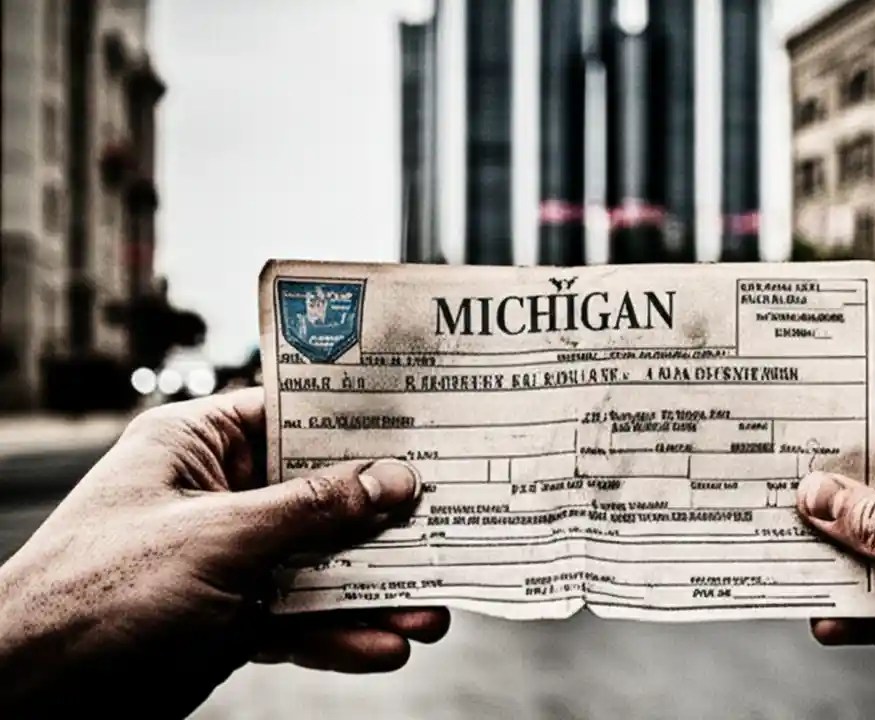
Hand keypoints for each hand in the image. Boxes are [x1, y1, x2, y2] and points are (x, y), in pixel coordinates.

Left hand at [0, 388, 448, 717]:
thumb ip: (311, 510)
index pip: (294, 414)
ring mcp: (225, 562)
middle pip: (322, 497)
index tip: (428, 428)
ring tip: (433, 611)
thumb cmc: (97, 594)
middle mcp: (217, 497)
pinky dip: (341, 634)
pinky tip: (384, 647)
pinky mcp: (229, 621)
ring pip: (320, 566)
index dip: (361, 422)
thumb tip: (393, 481)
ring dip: (376, 591)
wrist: (29, 703)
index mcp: (197, 446)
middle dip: (385, 524)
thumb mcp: (218, 539)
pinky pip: (301, 619)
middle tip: (449, 530)